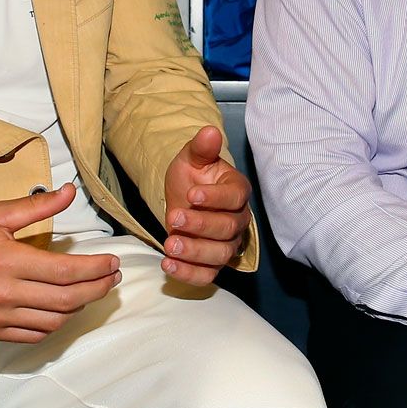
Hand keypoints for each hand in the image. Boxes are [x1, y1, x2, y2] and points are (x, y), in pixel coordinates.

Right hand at [0, 183, 121, 343]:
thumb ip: (37, 206)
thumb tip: (70, 192)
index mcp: (5, 261)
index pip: (65, 272)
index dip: (95, 269)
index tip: (113, 262)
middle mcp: (1, 294)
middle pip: (66, 299)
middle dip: (97, 289)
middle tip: (112, 277)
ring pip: (53, 320)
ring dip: (79, 307)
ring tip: (91, 289)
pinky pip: (34, 334)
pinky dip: (54, 322)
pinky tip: (63, 307)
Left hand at [161, 125, 252, 283]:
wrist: (183, 201)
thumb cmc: (192, 178)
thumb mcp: (191, 159)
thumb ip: (201, 148)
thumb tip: (210, 131)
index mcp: (236, 190)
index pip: (235, 197)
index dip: (216, 198)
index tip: (192, 195)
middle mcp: (237, 220)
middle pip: (228, 228)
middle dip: (201, 225)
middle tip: (175, 219)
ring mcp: (227, 244)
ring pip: (220, 255)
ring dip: (195, 252)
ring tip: (170, 245)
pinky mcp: (212, 263)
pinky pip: (207, 275)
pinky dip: (189, 274)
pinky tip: (168, 264)